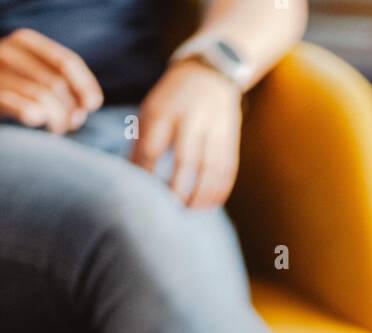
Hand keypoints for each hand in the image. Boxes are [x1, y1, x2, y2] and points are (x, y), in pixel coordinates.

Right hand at [0, 28, 101, 132]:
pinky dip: (35, 115)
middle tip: (71, 124)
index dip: (85, 85)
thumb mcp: (36, 75)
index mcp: (26, 42)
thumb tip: (90, 103)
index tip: (93, 105)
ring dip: (58, 120)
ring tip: (57, 129)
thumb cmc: (14, 88)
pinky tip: (39, 120)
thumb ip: (63, 83)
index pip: (66, 61)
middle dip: (70, 109)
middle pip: (57, 83)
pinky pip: (21, 106)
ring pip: (43, 97)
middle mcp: (9, 51)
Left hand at [133, 59, 241, 208]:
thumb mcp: (151, 110)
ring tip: (191, 211)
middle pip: (186, 161)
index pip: (152, 148)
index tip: (143, 195)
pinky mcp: (230, 137)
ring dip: (201, 195)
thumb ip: (141, 141)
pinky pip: (227, 169)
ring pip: (211, 169)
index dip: (147, 175)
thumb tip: (131, 177)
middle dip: (178, 190)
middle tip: (170, 210)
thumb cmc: (173, 99)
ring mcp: (214, 128)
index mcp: (164, 111)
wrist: (211, 72)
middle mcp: (191, 119)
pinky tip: (211, 203)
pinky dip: (220, 189)